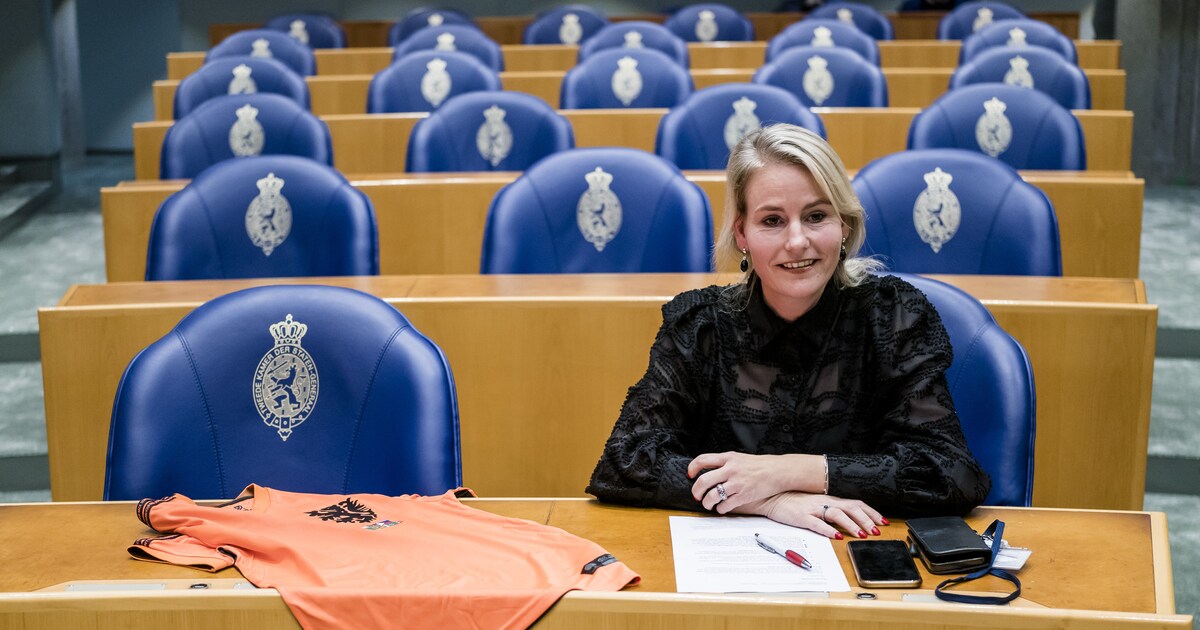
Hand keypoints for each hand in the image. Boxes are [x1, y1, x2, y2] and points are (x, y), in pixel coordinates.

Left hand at [687, 451, 822, 513]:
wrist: (777, 471)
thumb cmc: (758, 465)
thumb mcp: (739, 458)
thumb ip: (724, 463)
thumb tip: (707, 471)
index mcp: (728, 458)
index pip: (703, 460)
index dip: (692, 468)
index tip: (690, 475)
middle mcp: (730, 469)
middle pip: (703, 481)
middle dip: (696, 491)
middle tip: (696, 495)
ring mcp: (737, 483)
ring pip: (712, 495)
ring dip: (706, 502)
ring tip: (707, 504)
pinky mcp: (744, 495)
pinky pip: (725, 505)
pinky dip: (720, 509)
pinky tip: (721, 508)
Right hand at [747, 492, 885, 538]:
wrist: (772, 496)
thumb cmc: (793, 501)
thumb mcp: (816, 504)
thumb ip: (831, 511)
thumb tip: (848, 521)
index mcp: (830, 500)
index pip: (856, 504)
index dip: (871, 513)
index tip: (883, 522)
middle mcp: (824, 502)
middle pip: (851, 509)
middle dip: (866, 520)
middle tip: (877, 531)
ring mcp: (813, 508)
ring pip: (837, 514)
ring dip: (851, 524)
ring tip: (861, 535)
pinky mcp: (802, 516)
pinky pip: (817, 523)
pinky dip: (828, 530)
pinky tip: (836, 536)